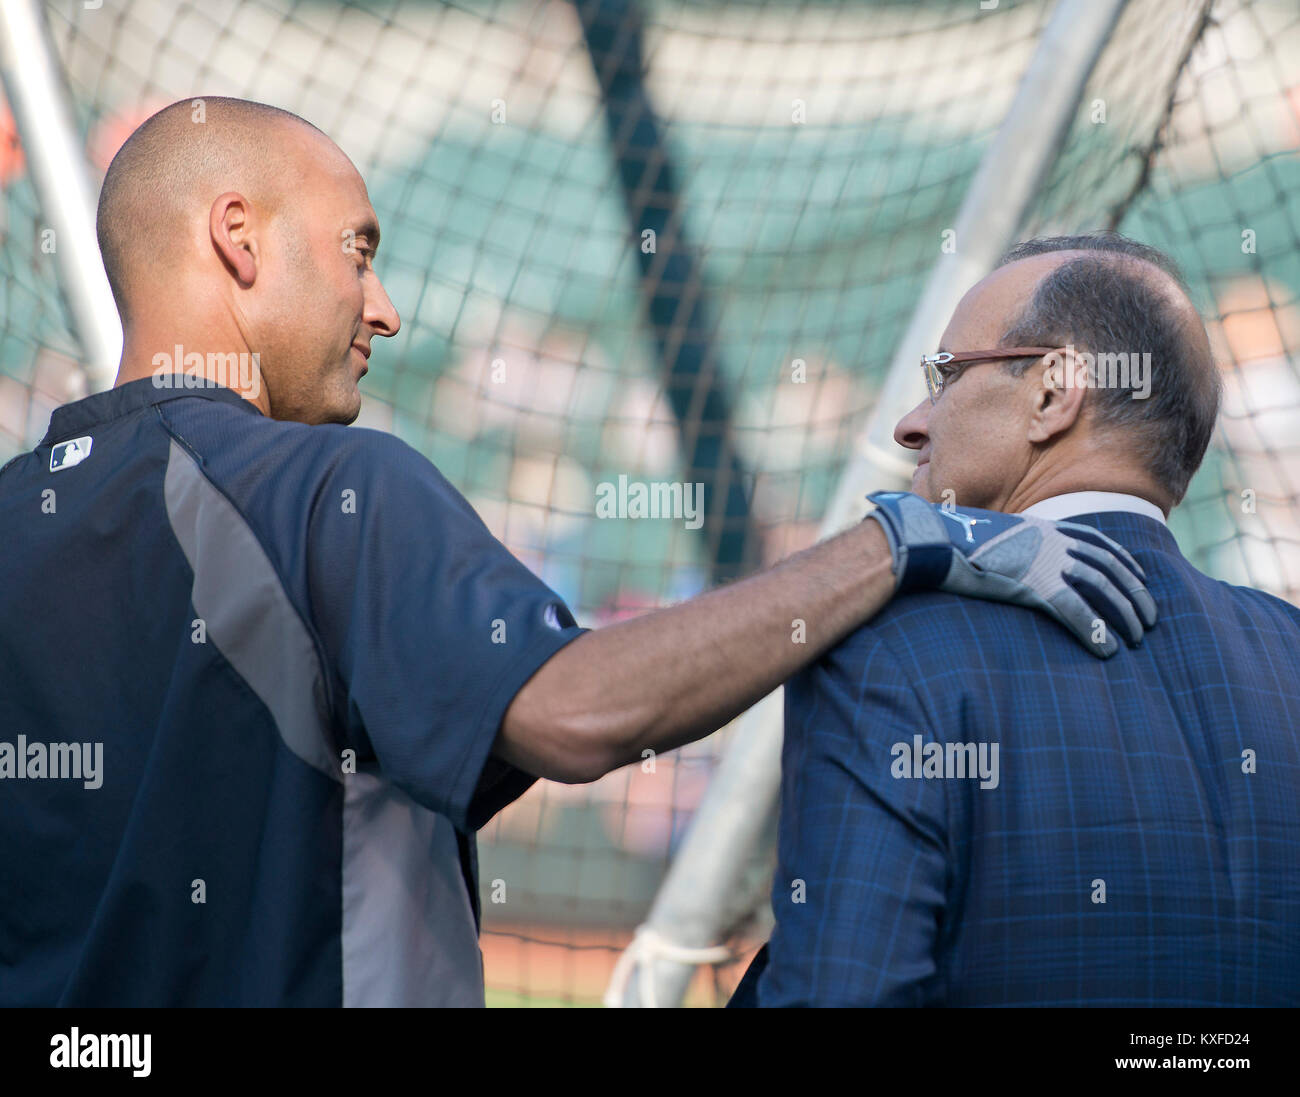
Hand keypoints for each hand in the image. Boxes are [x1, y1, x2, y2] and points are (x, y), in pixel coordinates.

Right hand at [865, 491, 1156, 657]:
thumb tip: (1012, 558)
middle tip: (1149, 617)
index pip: (1096, 542)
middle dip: (1134, 592)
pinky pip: (1076, 611)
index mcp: (1043, 528)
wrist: (933, 541)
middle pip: (1106, 566)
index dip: (1124, 561)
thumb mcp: (990, 536)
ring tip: (1137, 636)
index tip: (1141, 577)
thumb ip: (1012, 546)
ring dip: (1123, 614)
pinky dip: (1096, 630)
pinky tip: (1108, 649)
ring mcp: (1045, 562)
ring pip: (1100, 589)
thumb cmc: (951, 543)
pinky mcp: (1034, 586)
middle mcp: (1051, 541)